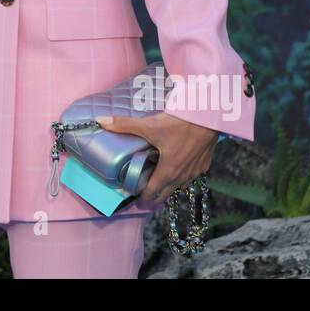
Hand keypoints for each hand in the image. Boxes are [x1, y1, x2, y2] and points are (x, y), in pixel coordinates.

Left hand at [95, 111, 217, 203]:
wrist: (208, 115)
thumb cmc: (180, 123)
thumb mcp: (150, 125)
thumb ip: (124, 125)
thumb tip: (101, 121)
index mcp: (168, 172)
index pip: (152, 194)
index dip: (140, 194)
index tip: (132, 187)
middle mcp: (183, 176)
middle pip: (165, 193)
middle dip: (153, 192)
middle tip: (141, 181)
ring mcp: (196, 171)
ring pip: (179, 185)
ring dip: (168, 182)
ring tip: (157, 170)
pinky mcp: (205, 164)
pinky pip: (190, 175)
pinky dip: (181, 172)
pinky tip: (175, 160)